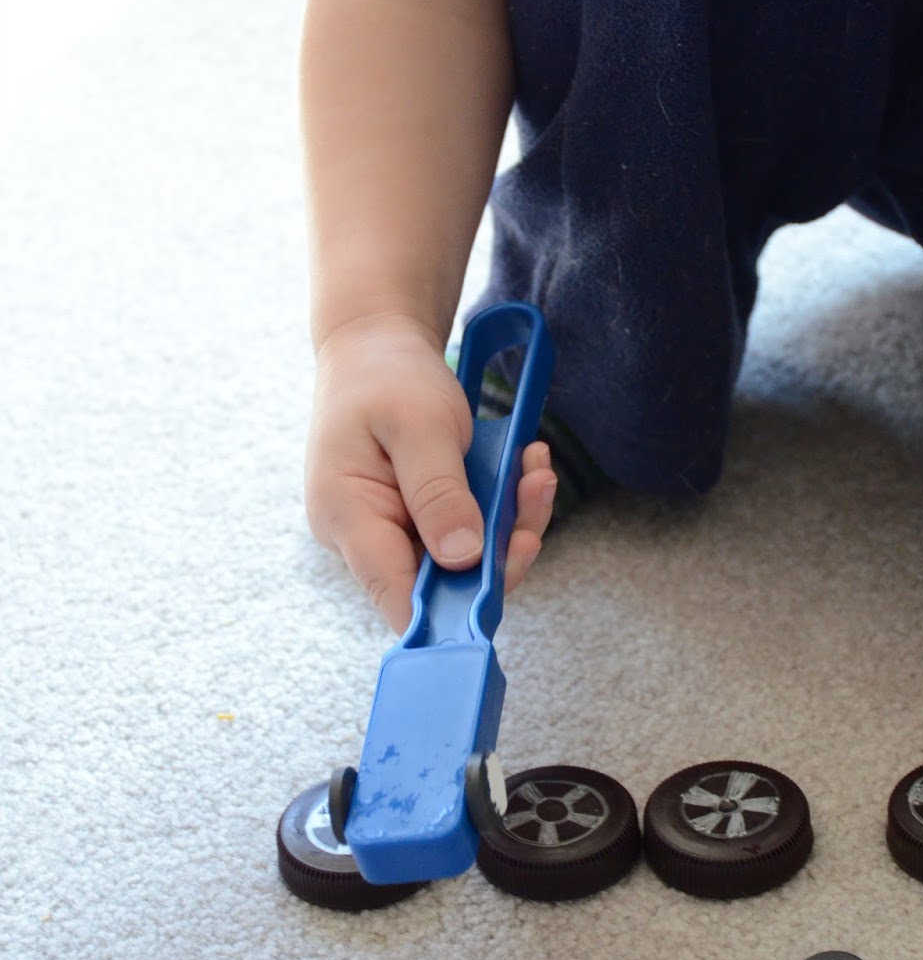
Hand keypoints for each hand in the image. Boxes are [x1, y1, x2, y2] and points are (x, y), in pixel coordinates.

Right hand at [304, 314, 557, 632]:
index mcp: (348, 518)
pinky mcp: (418, 518)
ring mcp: (392, 529)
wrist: (375, 343)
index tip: (496, 602)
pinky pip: (467, 532)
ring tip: (536, 471)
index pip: (395, 597)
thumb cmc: (386, 375)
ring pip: (463, 560)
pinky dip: (502, 506)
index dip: (446, 616)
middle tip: (537, 493)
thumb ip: (440, 492)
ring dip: (509, 522)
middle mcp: (365, 536)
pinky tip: (524, 466)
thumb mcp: (419, 424)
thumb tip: (463, 560)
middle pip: (440, 584)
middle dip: (500, 550)